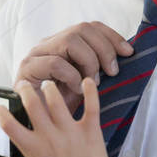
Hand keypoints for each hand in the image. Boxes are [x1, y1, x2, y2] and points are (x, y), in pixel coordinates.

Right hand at [0, 78, 114, 156]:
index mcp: (33, 149)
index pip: (8, 124)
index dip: (0, 112)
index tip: (0, 107)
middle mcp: (49, 137)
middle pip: (32, 103)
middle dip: (25, 90)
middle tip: (24, 85)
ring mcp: (70, 133)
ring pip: (57, 99)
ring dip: (50, 88)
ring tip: (48, 84)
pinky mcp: (91, 132)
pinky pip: (92, 106)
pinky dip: (90, 91)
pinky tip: (87, 81)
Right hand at [15, 22, 133, 111]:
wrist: (43, 129)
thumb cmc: (66, 107)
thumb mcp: (88, 82)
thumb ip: (100, 65)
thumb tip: (127, 52)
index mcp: (62, 43)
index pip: (90, 26)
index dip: (112, 36)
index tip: (128, 52)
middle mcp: (48, 44)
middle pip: (81, 29)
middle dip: (104, 48)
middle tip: (113, 72)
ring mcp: (35, 55)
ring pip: (69, 41)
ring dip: (89, 61)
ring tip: (93, 82)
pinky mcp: (27, 70)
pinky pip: (55, 63)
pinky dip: (72, 76)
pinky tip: (77, 89)